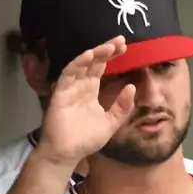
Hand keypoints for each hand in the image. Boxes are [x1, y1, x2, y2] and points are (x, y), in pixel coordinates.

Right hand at [36, 36, 134, 164]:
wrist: (67, 154)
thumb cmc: (86, 139)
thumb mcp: (111, 123)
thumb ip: (122, 107)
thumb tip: (132, 87)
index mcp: (91, 91)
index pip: (101, 68)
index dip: (111, 57)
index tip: (125, 47)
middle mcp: (80, 86)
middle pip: (93, 62)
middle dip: (106, 50)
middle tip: (120, 40)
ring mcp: (69, 88)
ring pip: (82, 65)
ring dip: (95, 54)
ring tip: (110, 46)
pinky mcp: (60, 92)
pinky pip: (68, 74)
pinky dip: (78, 64)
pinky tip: (89, 55)